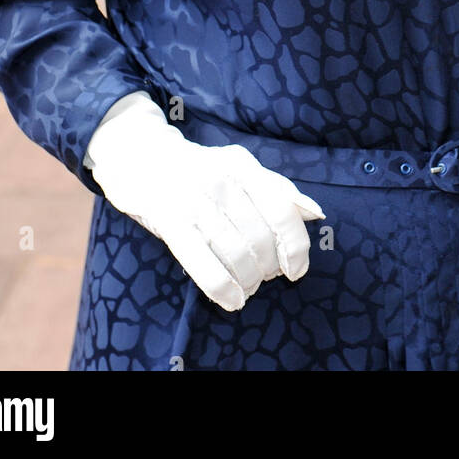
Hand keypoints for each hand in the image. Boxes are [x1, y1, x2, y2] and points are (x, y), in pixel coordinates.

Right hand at [84, 93, 324, 310]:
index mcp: (243, 165)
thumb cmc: (201, 171)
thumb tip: (316, 214)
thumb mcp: (240, 169)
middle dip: (269, 267)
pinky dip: (224, 289)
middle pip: (260, 237)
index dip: (295, 246)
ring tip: (249, 286)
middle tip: (265, 275)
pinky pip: (203, 264)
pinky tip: (232, 299)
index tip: (296, 270)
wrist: (142, 159)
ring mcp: (193, 200)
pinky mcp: (169, 221)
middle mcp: (221, 180)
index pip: (282, 210)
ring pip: (236, 254)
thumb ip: (278, 189)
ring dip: (249, 280)